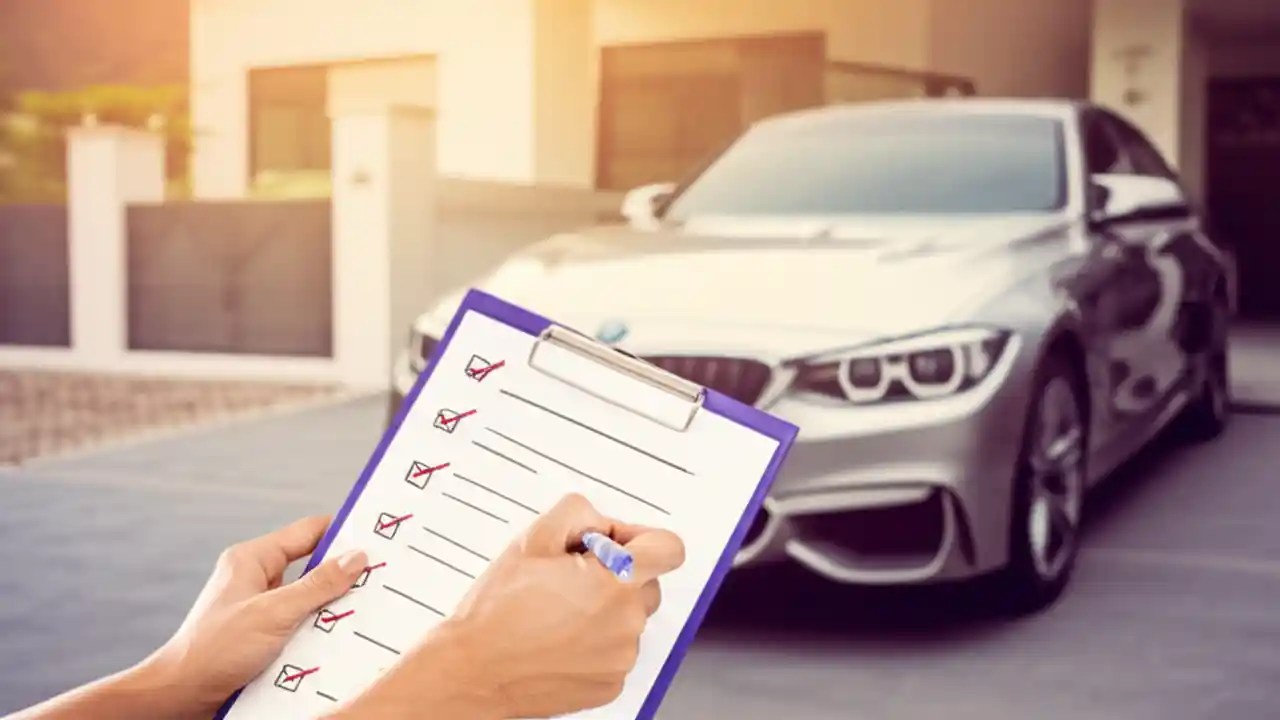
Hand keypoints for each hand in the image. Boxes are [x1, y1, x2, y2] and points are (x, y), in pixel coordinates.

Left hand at [146, 516, 368, 716]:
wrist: (180, 696)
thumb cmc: (215, 650)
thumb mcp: (274, 613)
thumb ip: (317, 585)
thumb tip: (356, 558)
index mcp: (252, 559)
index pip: (308, 532)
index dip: (342, 532)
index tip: (376, 537)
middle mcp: (255, 578)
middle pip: (311, 566)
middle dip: (342, 574)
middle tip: (380, 578)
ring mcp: (258, 608)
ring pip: (307, 598)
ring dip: (330, 607)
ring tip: (365, 610)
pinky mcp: (260, 635)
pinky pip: (299, 624)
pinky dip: (317, 630)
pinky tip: (339, 640)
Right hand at [331, 494, 684, 719]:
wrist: (473, 669)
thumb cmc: (499, 607)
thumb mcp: (534, 537)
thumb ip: (580, 513)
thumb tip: (603, 525)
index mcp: (617, 581)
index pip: (669, 547)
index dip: (641, 538)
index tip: (613, 545)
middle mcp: (628, 622)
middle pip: (646, 583)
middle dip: (616, 574)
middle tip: (569, 576)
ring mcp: (621, 658)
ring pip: (629, 619)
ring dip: (604, 609)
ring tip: (557, 611)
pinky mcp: (610, 684)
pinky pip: (615, 651)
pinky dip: (594, 642)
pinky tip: (558, 638)